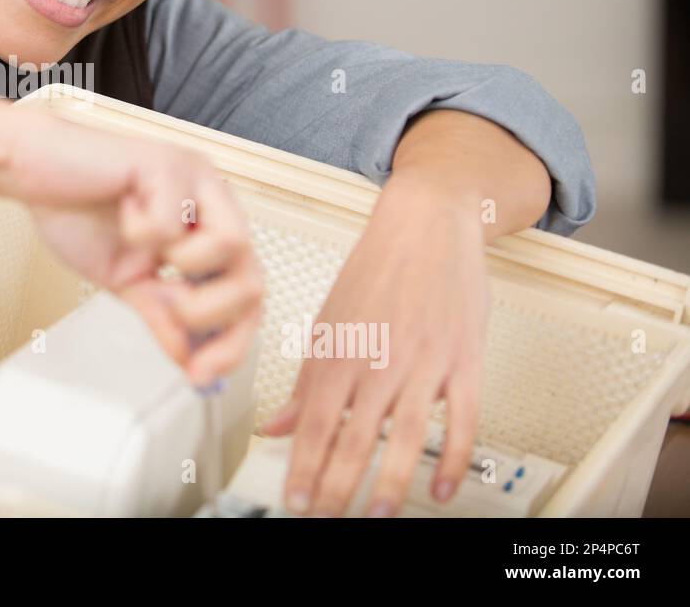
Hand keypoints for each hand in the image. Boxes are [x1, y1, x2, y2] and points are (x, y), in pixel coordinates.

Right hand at [6, 111, 263, 385]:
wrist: (29, 171)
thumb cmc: (75, 210)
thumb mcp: (124, 280)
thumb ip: (160, 313)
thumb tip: (188, 359)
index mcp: (208, 227)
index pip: (246, 293)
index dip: (231, 341)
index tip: (198, 374)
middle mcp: (213, 199)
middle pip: (254, 277)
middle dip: (210, 314)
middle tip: (169, 311)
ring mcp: (195, 177)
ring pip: (233, 245)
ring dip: (183, 266)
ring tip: (147, 250)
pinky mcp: (167, 162)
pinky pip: (172, 222)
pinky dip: (139, 231)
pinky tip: (123, 210)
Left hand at [260, 171, 489, 515]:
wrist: (426, 223)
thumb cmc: (377, 268)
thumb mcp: (328, 322)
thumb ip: (306, 382)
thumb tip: (277, 426)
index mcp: (338, 351)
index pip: (315, 424)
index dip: (304, 468)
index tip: (295, 501)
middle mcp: (377, 359)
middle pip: (353, 438)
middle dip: (336, 487)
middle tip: (325, 517)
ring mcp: (422, 363)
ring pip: (403, 436)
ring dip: (387, 483)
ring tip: (374, 515)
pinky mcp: (463, 361)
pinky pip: (460, 420)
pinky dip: (451, 459)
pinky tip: (438, 489)